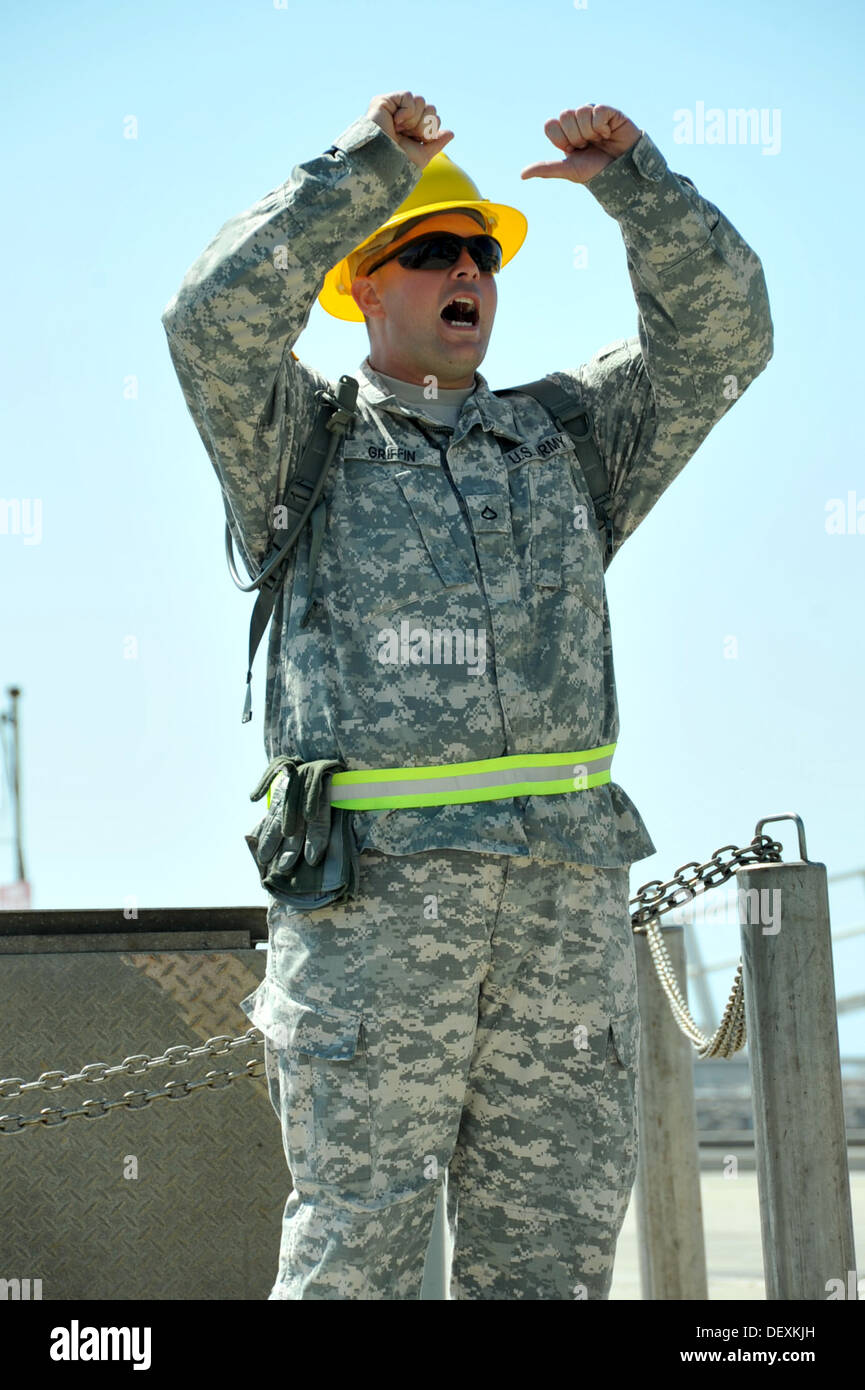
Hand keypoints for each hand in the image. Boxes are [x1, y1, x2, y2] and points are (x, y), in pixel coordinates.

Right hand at [367, 91, 453, 168]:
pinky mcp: (384, 101)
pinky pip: (408, 96)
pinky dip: (406, 111)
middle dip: (424, 124)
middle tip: (409, 134)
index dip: (431, 128)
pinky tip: (396, 122)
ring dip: (414, 119)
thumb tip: (451, 133)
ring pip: (420, 100)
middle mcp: (403, 118)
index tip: (418, 140)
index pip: (433, 117)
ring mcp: (394, 108)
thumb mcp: (423, 155)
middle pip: (430, 107)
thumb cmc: (398, 163)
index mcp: (412, 129)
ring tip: (401, 130)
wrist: (382, 163)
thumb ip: (436, 143)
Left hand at [521, 104, 640, 183]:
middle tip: (587, 145)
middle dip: (575, 136)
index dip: (560, 139)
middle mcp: (577, 121)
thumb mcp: (568, 170)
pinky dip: (602, 126)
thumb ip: (546, 168)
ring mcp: (593, 114)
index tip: (572, 150)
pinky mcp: (609, 111)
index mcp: (565, 133)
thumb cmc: (596, 171)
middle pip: (564, 115)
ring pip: (580, 112)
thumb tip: (522, 175)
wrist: (622, 172)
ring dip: (590, 132)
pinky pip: (597, 110)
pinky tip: (609, 133)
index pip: (550, 125)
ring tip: (599, 140)